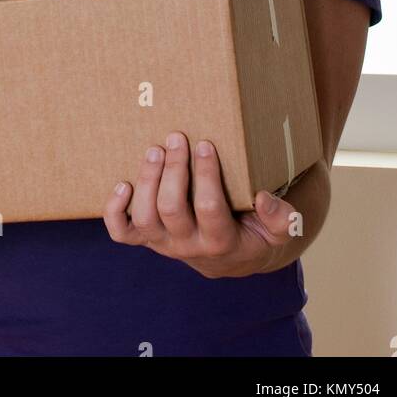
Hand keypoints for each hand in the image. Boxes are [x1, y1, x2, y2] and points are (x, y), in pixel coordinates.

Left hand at [104, 132, 297, 278]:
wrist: (231, 258)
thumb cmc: (254, 232)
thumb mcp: (278, 230)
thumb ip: (282, 218)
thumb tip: (264, 198)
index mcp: (222, 242)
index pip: (210, 208)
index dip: (206, 176)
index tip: (205, 144)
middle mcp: (188, 246)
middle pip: (171, 210)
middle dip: (173, 170)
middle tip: (177, 138)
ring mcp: (163, 244)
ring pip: (145, 218)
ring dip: (147, 180)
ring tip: (155, 149)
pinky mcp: (146, 239)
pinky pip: (122, 232)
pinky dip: (115, 209)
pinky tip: (122, 183)